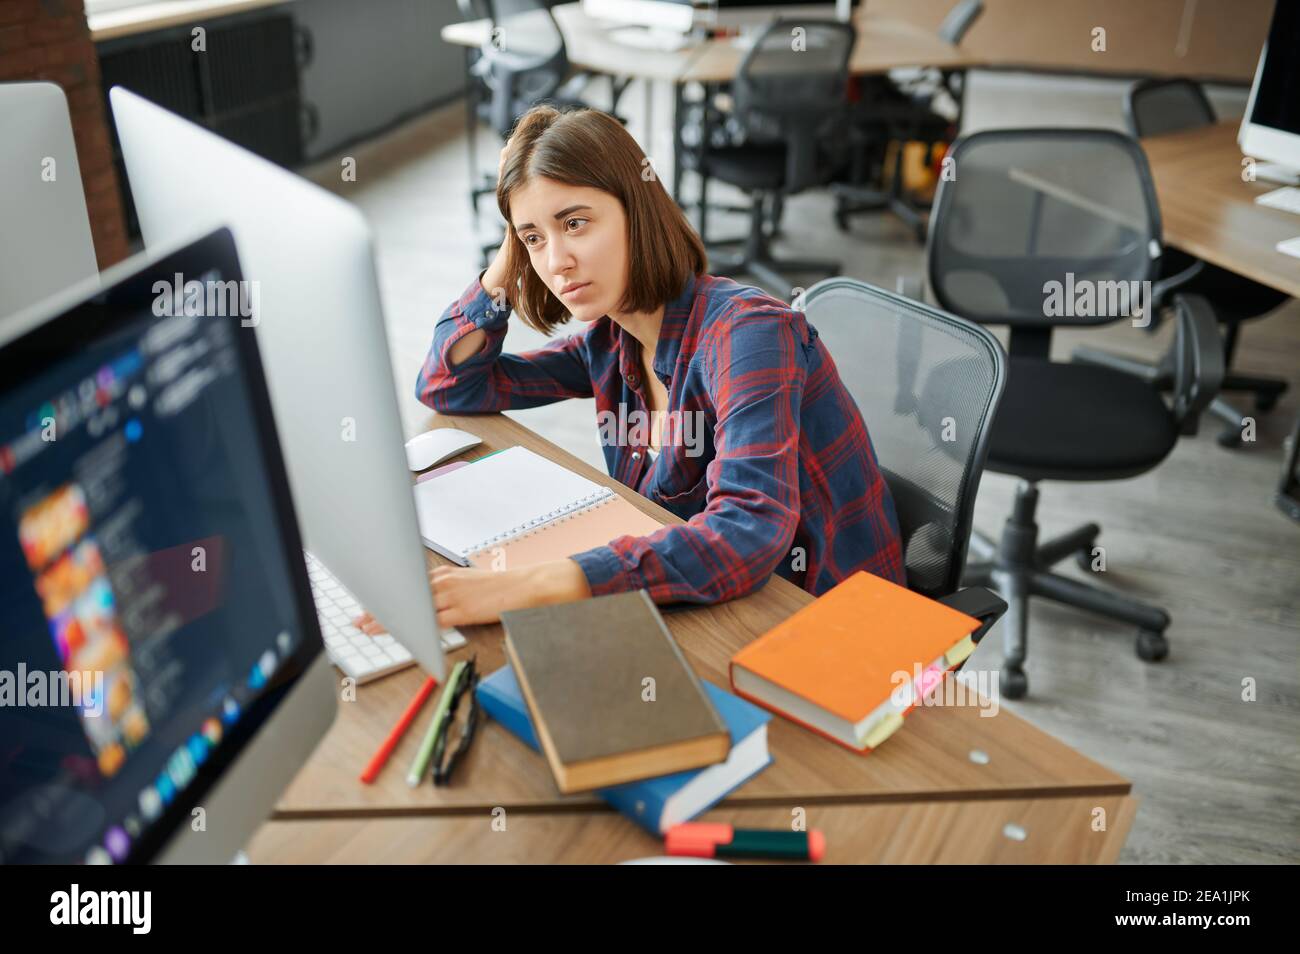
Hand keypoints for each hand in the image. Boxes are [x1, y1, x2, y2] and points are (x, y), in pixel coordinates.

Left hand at [352, 559, 591, 630]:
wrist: (527, 586)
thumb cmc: (503, 588)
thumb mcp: (471, 584)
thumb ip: (450, 593)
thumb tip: (434, 607)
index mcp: (444, 575)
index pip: (406, 585)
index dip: (386, 597)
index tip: (369, 605)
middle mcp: (444, 582)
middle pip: (403, 596)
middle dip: (379, 608)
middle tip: (359, 620)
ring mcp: (452, 596)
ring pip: (412, 609)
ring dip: (389, 620)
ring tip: (369, 629)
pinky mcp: (462, 611)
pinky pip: (431, 623)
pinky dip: (414, 629)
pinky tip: (402, 634)